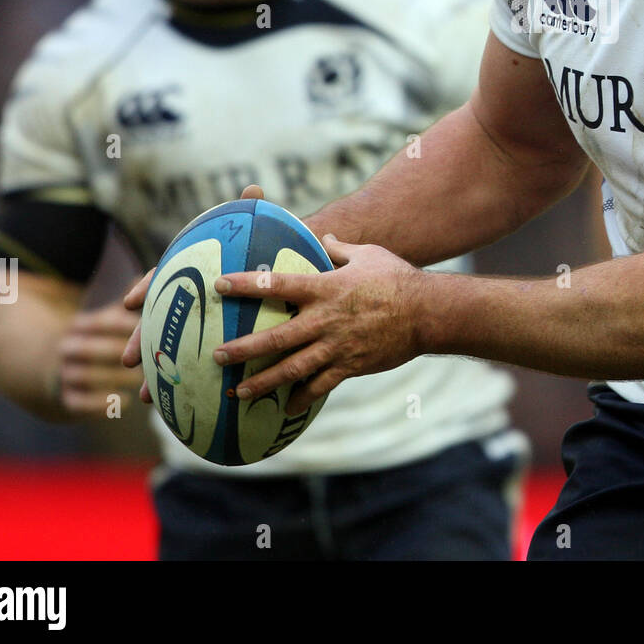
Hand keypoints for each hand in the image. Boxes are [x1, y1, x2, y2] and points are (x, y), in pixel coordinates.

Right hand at [55, 301, 145, 416]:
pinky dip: (99, 404)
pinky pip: (77, 402)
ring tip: (142, 383)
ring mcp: (63, 373)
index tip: (147, 329)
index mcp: (79, 325)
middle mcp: (67, 347)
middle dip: (118, 352)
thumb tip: (146, 276)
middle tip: (148, 358)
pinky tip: (124, 403)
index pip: (98, 322)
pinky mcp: (64, 398)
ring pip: (85, 376)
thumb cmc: (96, 340)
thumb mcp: (104, 320)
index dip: (122, 325)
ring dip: (114, 379)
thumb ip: (124, 305)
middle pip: (89, 349)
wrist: (58, 371)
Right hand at [121, 183, 268, 403]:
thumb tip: (254, 189)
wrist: (287, 266)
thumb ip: (254, 211)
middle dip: (140, 340)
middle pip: (159, 318)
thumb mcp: (263, 228)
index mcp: (194, 268)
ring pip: (172, 348)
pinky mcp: (214, 340)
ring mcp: (199, 321)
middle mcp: (189, 296)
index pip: (164, 274)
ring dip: (158, 371)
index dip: (146, 287)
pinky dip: (190, 383)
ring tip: (150, 396)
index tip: (131, 302)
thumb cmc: (271, 245)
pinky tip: (186, 407)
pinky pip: (196, 364)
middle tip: (129, 361)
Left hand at [211, 234, 424, 415]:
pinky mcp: (350, 365)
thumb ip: (340, 248)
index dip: (246, 284)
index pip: (276, 285)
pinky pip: (320, 386)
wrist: (427, 312)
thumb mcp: (367, 254)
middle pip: (275, 337)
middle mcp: (324, 319)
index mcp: (324, 288)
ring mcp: (336, 345)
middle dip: (243, 349)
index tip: (220, 286)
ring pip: (291, 368)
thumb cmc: (396, 278)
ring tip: (238, 393)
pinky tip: (284, 407)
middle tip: (217, 356)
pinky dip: (300, 398)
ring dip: (262, 381)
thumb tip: (323, 236)